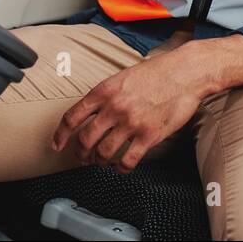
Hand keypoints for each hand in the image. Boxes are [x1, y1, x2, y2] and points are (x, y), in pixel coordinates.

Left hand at [51, 34, 242, 172]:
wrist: (185, 73)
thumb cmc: (157, 72)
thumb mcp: (123, 77)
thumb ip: (106, 95)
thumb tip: (91, 112)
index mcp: (104, 91)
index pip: (72, 117)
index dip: (60, 135)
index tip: (57, 144)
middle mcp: (114, 107)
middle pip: (84, 139)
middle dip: (80, 152)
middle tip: (82, 156)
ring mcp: (131, 123)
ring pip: (103, 153)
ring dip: (99, 161)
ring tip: (101, 161)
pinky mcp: (149, 136)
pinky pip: (127, 161)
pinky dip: (120, 169)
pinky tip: (120, 167)